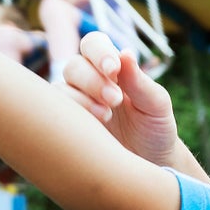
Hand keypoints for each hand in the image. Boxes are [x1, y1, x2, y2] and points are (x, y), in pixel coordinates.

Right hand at [63, 30, 204, 179]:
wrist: (150, 164)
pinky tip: (91, 127)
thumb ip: (140, 81)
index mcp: (112, 69)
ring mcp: (76, 103)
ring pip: (60, 87)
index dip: (99, 52)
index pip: (94, 45)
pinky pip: (54, 112)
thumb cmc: (155, 129)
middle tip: (115, 100)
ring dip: (81, 98)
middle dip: (93, 80)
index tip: (113, 69)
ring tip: (107, 116)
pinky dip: (69, 115)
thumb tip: (125, 52)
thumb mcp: (156, 105)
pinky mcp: (66, 125)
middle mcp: (89, 81)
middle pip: (74, 65)